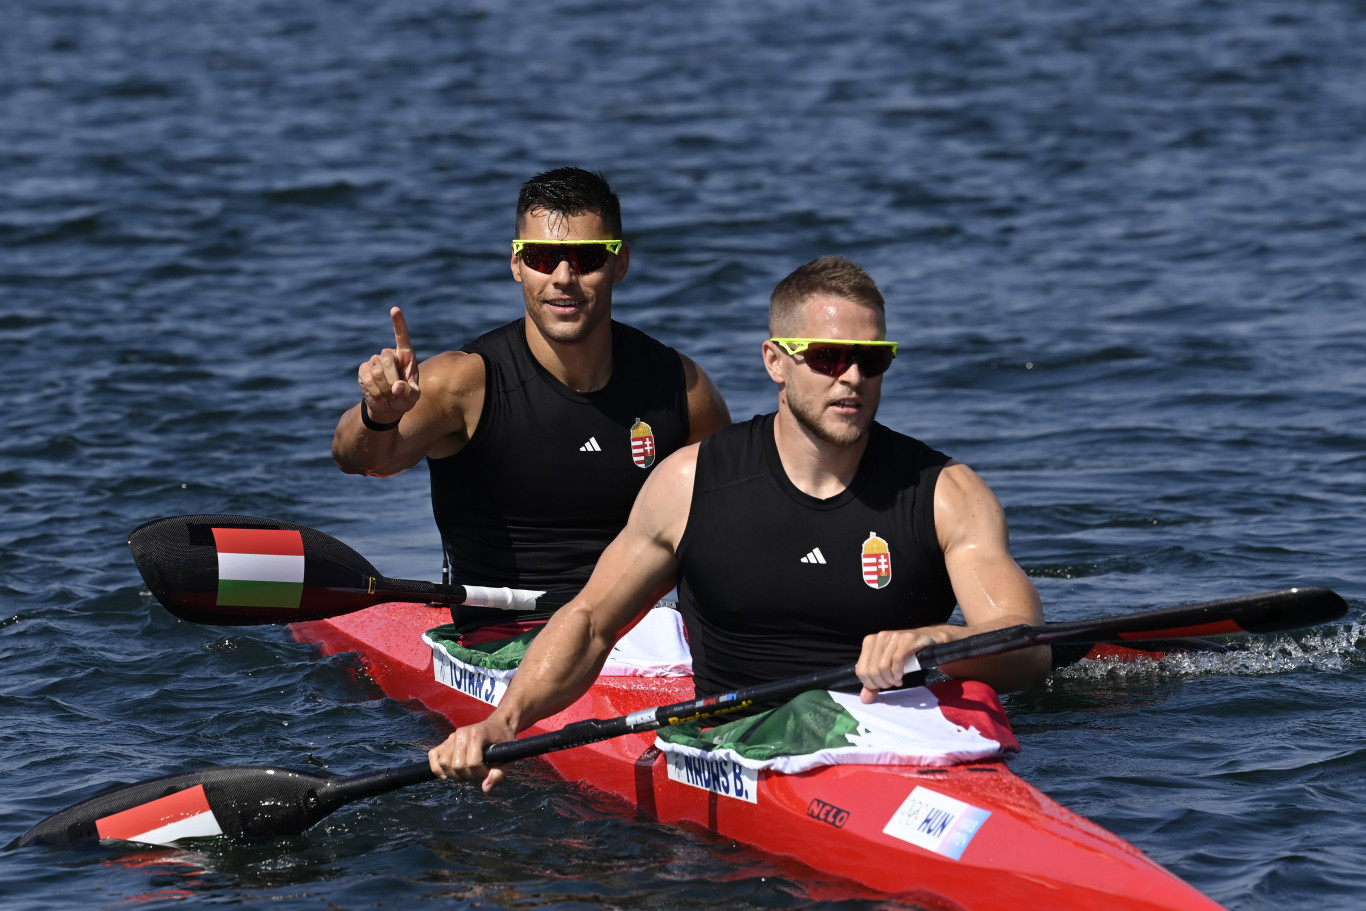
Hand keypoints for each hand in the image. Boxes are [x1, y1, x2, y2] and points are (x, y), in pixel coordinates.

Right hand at [358, 307, 420, 422]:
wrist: (387, 407)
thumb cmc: (404, 399)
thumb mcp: (412, 399)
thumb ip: (408, 393)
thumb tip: (397, 386)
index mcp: (406, 356)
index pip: (402, 337)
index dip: (398, 323)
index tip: (395, 309)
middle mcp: (390, 355)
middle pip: (387, 359)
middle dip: (391, 379)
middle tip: (395, 392)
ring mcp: (375, 361)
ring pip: (376, 372)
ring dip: (383, 389)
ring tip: (388, 395)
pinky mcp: (363, 369)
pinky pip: (367, 379)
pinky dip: (374, 391)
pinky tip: (378, 395)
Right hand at [428, 716, 517, 793]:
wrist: (498, 725)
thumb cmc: (504, 741)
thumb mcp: (508, 756)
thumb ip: (499, 773)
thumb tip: (486, 788)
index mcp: (477, 734)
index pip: (472, 763)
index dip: (481, 773)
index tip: (488, 771)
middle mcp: (461, 734)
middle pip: (457, 766)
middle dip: (469, 776)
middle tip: (479, 773)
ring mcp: (452, 737)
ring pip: (444, 763)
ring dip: (455, 775)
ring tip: (467, 773)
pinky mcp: (446, 741)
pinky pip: (434, 755)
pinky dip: (437, 768)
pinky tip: (447, 775)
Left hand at [854, 628, 939, 703]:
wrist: (928, 641)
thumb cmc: (905, 654)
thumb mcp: (886, 668)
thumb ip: (874, 683)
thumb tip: (864, 699)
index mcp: (869, 642)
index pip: (861, 670)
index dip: (871, 684)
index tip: (882, 685)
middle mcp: (879, 637)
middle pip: (872, 670)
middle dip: (883, 682)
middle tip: (892, 684)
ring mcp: (893, 636)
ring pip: (883, 665)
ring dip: (891, 679)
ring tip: (898, 680)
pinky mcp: (907, 638)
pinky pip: (897, 659)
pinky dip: (898, 672)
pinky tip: (902, 675)